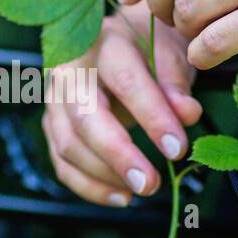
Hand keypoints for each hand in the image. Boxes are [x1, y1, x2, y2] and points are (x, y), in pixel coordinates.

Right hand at [43, 2, 201, 205]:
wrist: (119, 41)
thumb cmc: (148, 48)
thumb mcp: (170, 53)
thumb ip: (176, 83)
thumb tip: (187, 115)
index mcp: (104, 43)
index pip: (127, 83)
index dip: (153, 118)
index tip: (178, 148)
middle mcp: (70, 70)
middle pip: (85, 118)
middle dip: (119, 155)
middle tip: (150, 184)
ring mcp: (54, 99)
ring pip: (69, 145)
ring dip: (105, 175)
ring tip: (142, 189)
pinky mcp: (51, 124)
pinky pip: (62, 163)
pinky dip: (90, 186)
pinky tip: (121, 196)